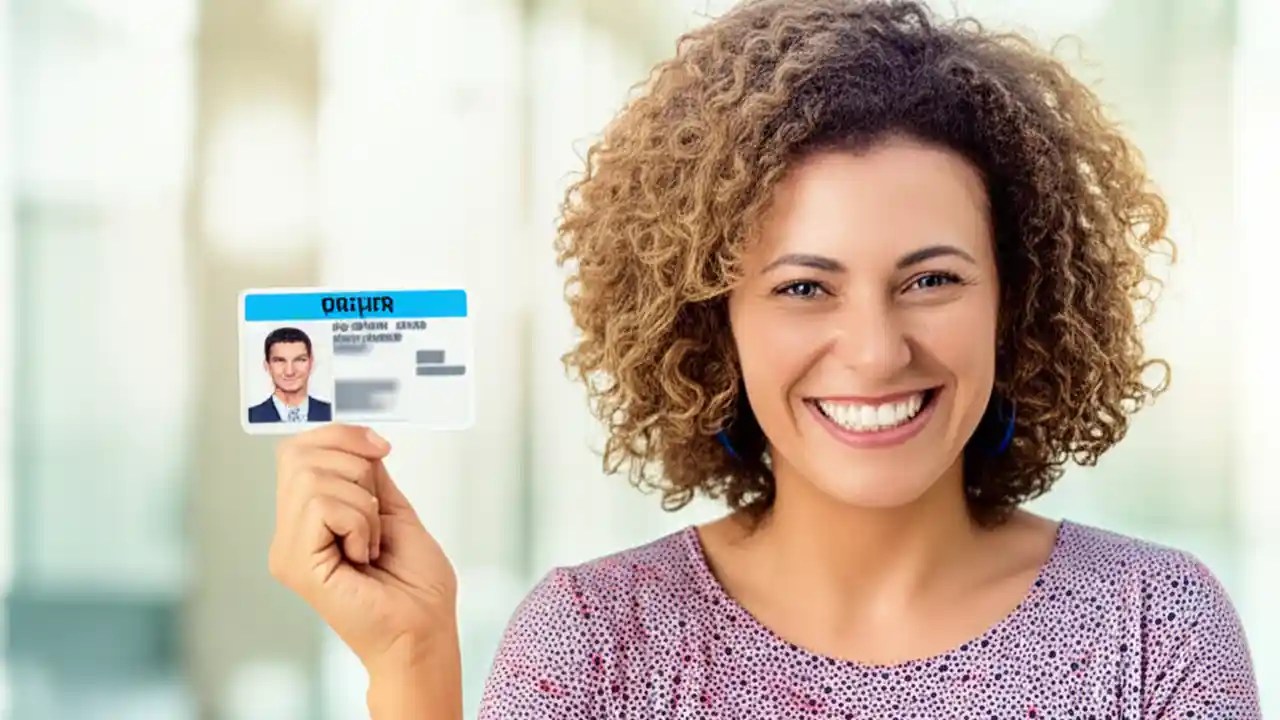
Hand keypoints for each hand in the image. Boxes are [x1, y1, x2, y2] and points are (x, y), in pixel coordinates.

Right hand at [268, 424, 458, 674]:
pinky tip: (366, 555)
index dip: (340, 435)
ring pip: (311, 478)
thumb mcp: (392, 511)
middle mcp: (288, 535)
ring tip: (373, 542)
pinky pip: (322, 507)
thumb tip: (357, 439)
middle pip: (298, 455)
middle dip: (353, 465)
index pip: (296, 452)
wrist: (424, 631)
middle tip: (377, 508)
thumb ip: (369, 477)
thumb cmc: (416, 586)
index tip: (382, 448)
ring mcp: (289, 551)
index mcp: (306, 522)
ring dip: (362, 502)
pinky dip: (359, 522)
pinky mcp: (298, 565)